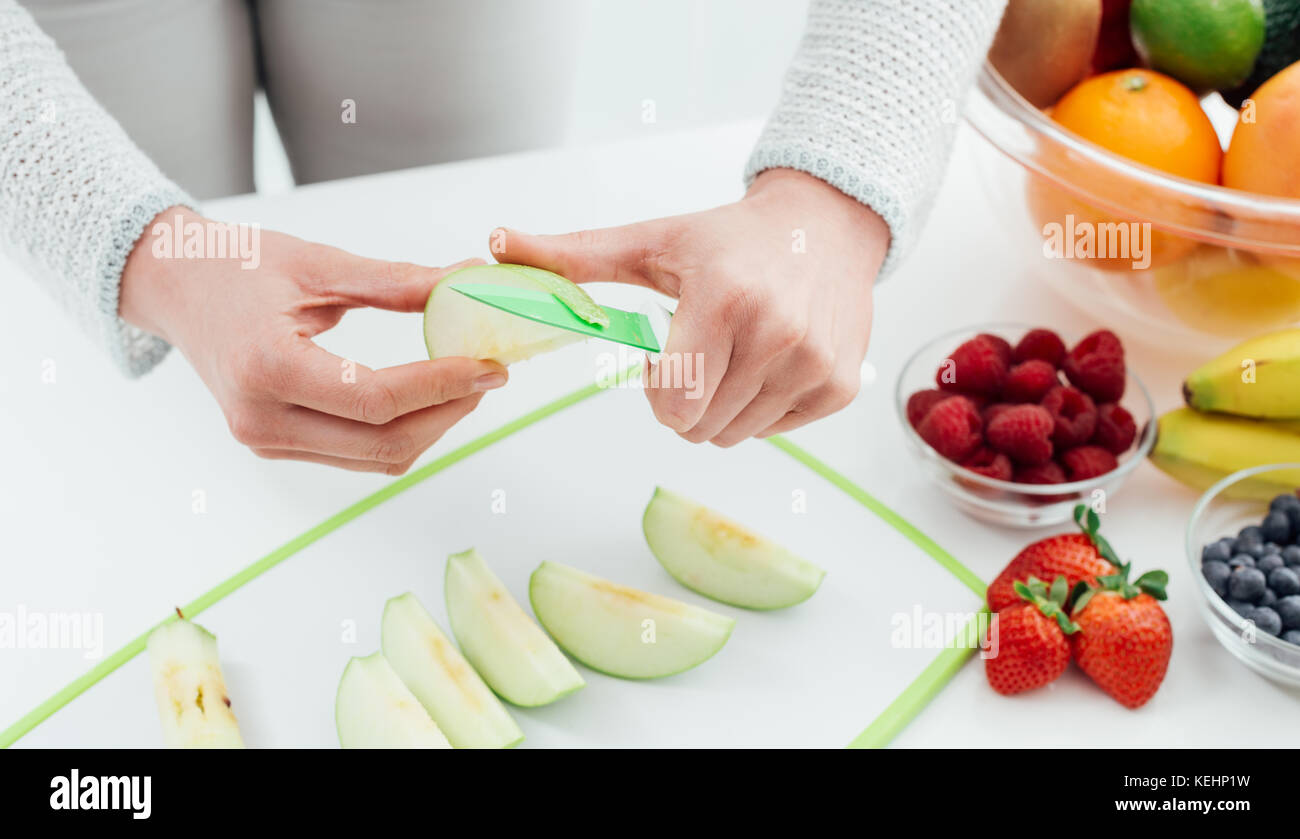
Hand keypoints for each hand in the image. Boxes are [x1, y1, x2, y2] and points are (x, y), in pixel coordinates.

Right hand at [120, 207, 505, 473]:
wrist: (174, 286)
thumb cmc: (239, 264)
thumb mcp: (320, 264)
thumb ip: (398, 282)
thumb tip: (469, 280)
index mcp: (265, 367)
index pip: (375, 399)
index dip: (442, 386)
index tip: (491, 365)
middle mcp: (260, 418)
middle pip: (382, 443)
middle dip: (448, 413)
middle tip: (488, 375)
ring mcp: (263, 440)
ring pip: (374, 459)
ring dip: (430, 428)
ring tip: (465, 384)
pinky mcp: (273, 445)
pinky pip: (354, 455)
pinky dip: (398, 432)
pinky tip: (426, 398)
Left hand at [494, 168, 888, 445]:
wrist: (822, 227)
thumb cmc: (729, 239)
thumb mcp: (650, 242)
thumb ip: (574, 255)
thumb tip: (498, 241)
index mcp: (723, 300)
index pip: (674, 405)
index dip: (658, 393)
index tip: (664, 359)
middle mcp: (777, 334)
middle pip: (700, 428)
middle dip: (685, 403)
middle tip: (697, 356)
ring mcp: (814, 363)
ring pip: (737, 436)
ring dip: (722, 408)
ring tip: (732, 355)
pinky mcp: (839, 386)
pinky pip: (778, 432)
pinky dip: (764, 408)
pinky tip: (769, 362)